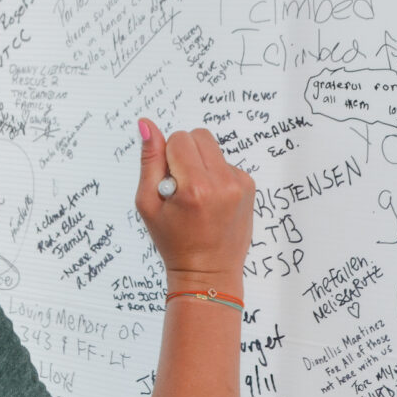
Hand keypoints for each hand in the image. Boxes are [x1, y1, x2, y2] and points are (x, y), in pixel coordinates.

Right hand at [134, 118, 254, 290]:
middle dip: (185, 153)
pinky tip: (211, 200)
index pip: (179, 139)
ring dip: (201, 163)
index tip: (170, 183)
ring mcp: (240, 184)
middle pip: (199, 136)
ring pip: (213, 148)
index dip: (168, 157)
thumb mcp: (148, 203)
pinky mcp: (249, 187)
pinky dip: (215, 175)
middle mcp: (222, 183)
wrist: (208, 272)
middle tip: (181, 185)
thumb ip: (149, 161)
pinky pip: (226, 163)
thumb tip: (147, 124)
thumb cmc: (174, 242)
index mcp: (195, 188)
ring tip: (197, 194)